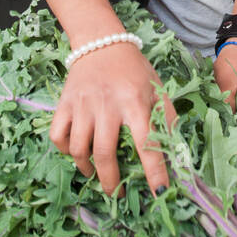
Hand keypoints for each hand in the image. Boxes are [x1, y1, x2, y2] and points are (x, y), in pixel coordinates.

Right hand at [49, 41, 176, 196]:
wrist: (101, 42)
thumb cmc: (134, 70)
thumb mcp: (157, 88)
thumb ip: (167, 118)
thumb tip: (177, 153)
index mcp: (135, 102)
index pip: (147, 142)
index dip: (154, 171)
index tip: (158, 192)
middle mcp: (107, 105)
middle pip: (104, 153)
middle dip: (111, 181)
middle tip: (117, 194)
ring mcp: (82, 105)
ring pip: (78, 149)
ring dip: (87, 169)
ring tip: (96, 175)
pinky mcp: (64, 104)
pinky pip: (59, 136)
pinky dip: (66, 151)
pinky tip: (77, 153)